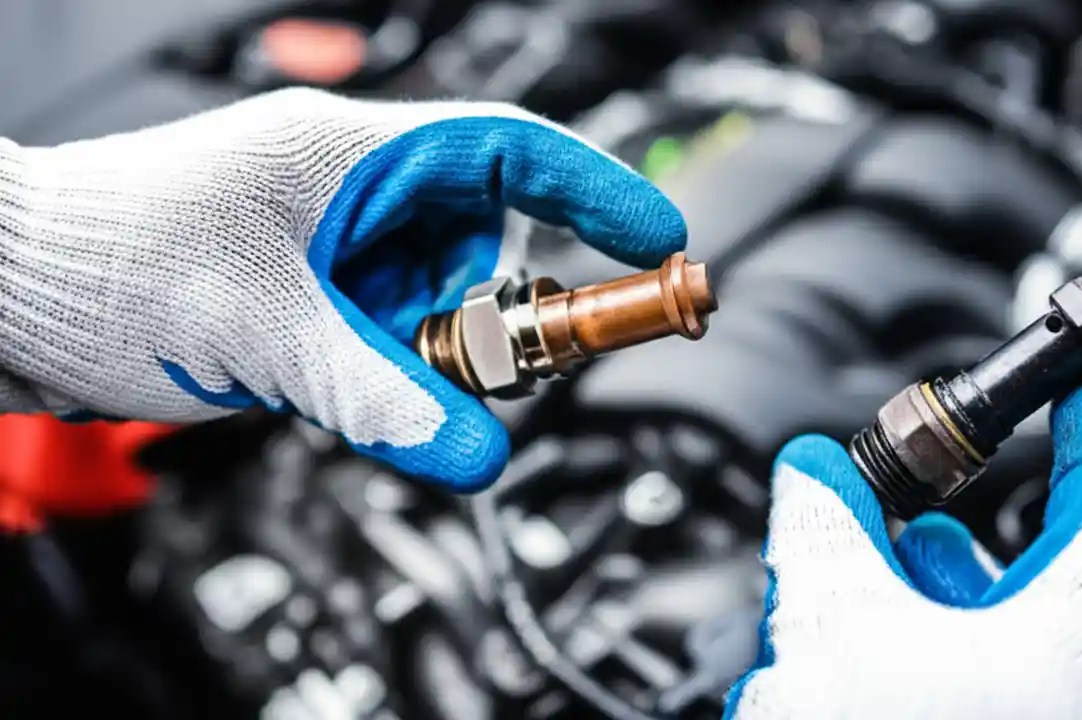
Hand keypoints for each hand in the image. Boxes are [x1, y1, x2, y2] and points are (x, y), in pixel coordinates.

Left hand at [0, 88, 683, 489]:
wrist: (6, 293)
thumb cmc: (108, 261)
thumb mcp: (270, 336)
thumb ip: (387, 397)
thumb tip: (481, 454)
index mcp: (354, 155)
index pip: (512, 150)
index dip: (599, 191)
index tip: (658, 240)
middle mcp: (352, 190)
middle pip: (482, 244)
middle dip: (489, 314)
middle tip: (477, 372)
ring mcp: (330, 241)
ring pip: (435, 299)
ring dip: (425, 352)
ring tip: (357, 378)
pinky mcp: (308, 289)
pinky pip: (385, 329)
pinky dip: (384, 366)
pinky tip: (334, 382)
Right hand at [726, 365, 1081, 719]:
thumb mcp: (844, 637)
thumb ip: (827, 536)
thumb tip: (814, 481)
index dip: (1081, 402)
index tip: (1062, 361)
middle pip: (1024, 555)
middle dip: (929, 528)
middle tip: (873, 496)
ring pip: (981, 631)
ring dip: (899, 606)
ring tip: (827, 600)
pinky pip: (965, 686)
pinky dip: (900, 665)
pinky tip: (833, 674)